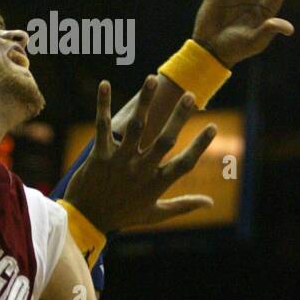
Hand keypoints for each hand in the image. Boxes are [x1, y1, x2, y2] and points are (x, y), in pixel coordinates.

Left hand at [64, 77, 215, 231]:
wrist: (86, 220)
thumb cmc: (122, 216)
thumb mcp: (155, 214)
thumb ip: (183, 205)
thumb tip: (211, 203)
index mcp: (156, 183)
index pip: (185, 164)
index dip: (200, 146)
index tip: (213, 126)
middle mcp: (140, 171)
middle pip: (164, 141)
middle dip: (179, 118)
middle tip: (191, 95)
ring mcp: (119, 162)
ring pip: (136, 127)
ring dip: (144, 102)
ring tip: (151, 79)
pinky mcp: (99, 155)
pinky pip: (102, 126)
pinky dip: (103, 105)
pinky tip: (105, 84)